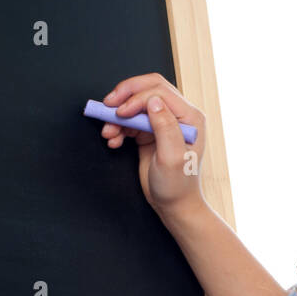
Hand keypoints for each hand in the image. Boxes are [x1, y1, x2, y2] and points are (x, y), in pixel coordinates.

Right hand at [98, 73, 207, 218]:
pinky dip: (118, 127)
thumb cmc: (177, 186)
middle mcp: (178, 115)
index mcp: (189, 117)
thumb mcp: (172, 158)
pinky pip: (130, 121)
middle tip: (106, 107)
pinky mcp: (150, 132)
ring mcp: (163, 122)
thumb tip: (153, 101)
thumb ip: (165, 127)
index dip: (136, 97)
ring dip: (118, 116)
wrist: (173, 205)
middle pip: (147, 90)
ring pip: (135, 106)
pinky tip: (113, 140)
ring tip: (108, 133)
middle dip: (124, 97)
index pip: (159, 91)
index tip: (120, 113)